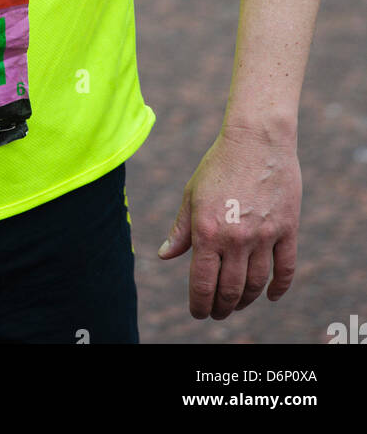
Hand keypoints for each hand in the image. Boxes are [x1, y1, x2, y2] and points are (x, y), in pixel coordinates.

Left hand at [157, 124, 301, 319]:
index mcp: (207, 231)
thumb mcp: (192, 194)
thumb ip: (181, 230)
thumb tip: (164, 257)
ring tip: (238, 304)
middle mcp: (236, 239)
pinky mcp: (287, 230)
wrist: (257, 140)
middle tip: (218, 313)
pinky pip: (285, 270)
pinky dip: (278, 288)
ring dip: (246, 300)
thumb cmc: (219, 165)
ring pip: (256, 284)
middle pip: (230, 290)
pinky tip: (269, 296)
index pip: (202, 283)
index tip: (198, 313)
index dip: (199, 304)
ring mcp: (264, 236)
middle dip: (222, 307)